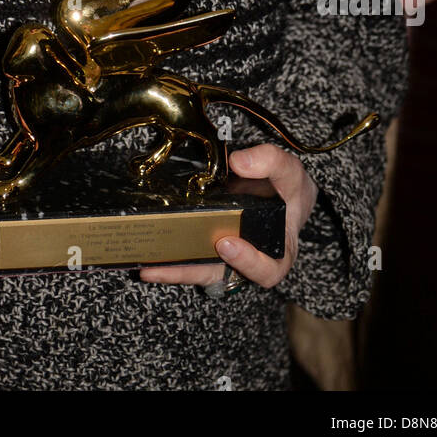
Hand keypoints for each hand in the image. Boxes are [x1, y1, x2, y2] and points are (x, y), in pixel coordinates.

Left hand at [139, 145, 317, 289]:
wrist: (279, 191)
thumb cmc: (287, 189)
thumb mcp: (289, 172)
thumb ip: (271, 162)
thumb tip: (239, 162)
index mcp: (277, 250)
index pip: (267, 269)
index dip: (248, 263)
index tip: (226, 243)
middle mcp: (247, 259)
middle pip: (222, 274)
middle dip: (194, 270)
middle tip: (175, 258)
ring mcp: (223, 256)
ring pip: (199, 271)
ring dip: (173, 271)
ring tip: (148, 266)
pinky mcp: (206, 248)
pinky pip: (188, 261)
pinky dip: (168, 264)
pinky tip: (146, 262)